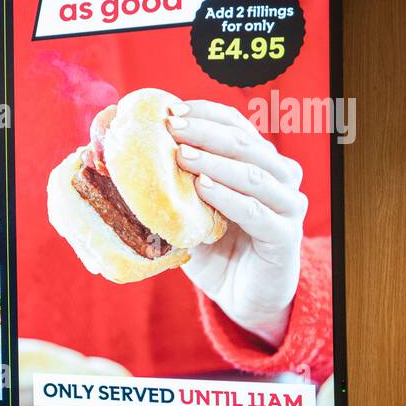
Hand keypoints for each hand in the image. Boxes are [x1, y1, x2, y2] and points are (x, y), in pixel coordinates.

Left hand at [167, 100, 306, 347]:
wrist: (241, 295)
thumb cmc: (213, 247)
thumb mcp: (189, 209)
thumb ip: (172, 181)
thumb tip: (119, 155)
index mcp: (259, 161)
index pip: (237, 125)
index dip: (206, 114)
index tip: (172, 110)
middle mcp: (279, 176)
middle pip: (245, 143)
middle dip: (205, 132)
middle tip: (172, 128)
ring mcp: (287, 205)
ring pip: (253, 172)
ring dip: (215, 161)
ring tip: (182, 155)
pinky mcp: (284, 235)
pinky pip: (256, 210)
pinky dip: (228, 197)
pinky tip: (203, 188)